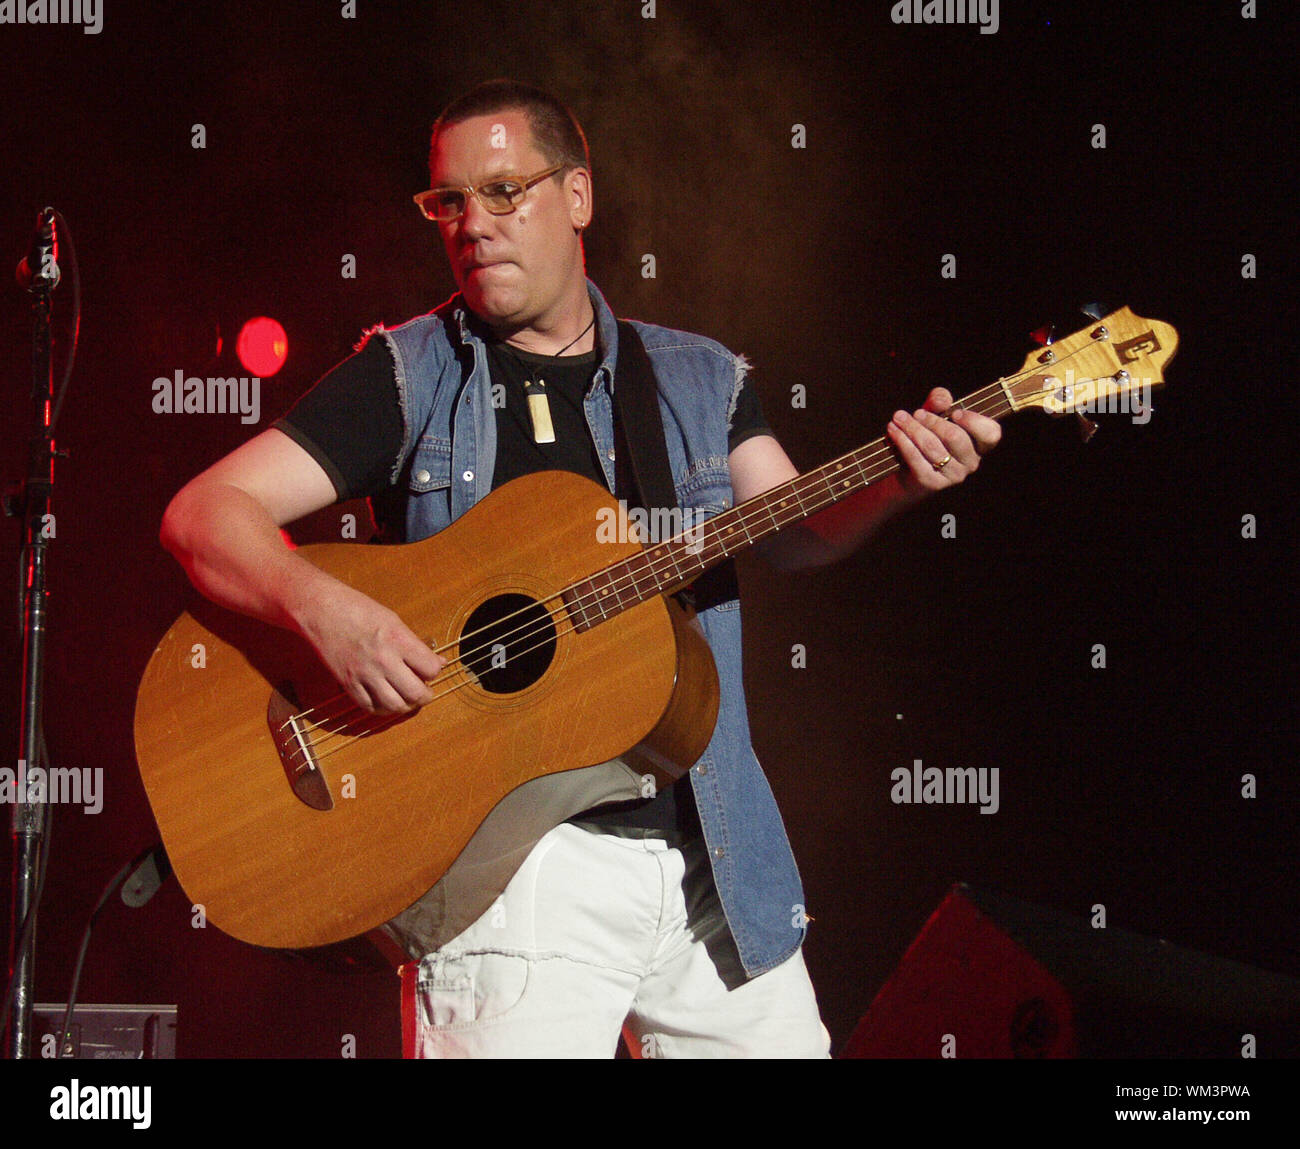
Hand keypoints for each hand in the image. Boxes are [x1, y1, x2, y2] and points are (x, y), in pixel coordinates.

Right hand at [294, 582, 445, 714]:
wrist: (322, 610)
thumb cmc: (358, 609)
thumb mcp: (394, 620)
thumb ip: (415, 644)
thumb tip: (437, 662)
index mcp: (398, 640)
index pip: (430, 669)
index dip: (435, 671)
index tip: (431, 669)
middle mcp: (383, 660)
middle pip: (415, 693)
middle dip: (426, 696)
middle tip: (425, 692)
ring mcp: (364, 674)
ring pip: (394, 705)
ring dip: (406, 706)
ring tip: (408, 699)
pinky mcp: (348, 683)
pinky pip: (370, 707)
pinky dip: (382, 708)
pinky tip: (386, 700)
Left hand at [886, 387, 1000, 495]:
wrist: (906, 471)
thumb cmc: (926, 436)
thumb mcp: (934, 414)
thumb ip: (939, 401)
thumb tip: (942, 400)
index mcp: (979, 444)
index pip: (991, 434)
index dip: (974, 422)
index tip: (955, 412)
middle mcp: (971, 462)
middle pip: (955, 437)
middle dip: (932, 421)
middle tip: (916, 413)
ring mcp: (953, 475)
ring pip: (933, 447)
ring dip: (912, 429)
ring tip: (898, 418)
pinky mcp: (932, 483)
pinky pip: (916, 459)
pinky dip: (902, 441)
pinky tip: (892, 430)